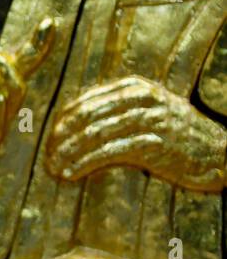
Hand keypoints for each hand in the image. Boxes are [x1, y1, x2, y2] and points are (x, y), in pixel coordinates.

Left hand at [45, 76, 226, 190]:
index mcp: (133, 87)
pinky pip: (108, 152)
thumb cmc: (175, 133)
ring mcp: (147, 118)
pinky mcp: (152, 142)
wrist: (217, 150)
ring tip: (54, 166)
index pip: (85, 101)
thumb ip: (114, 112)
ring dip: (69, 152)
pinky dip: (85, 162)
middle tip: (47, 155)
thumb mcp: (146, 110)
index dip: (62, 122)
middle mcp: (139, 98)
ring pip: (93, 134)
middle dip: (61, 138)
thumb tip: (71, 128)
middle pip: (85, 116)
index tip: (48, 140)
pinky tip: (71, 172)